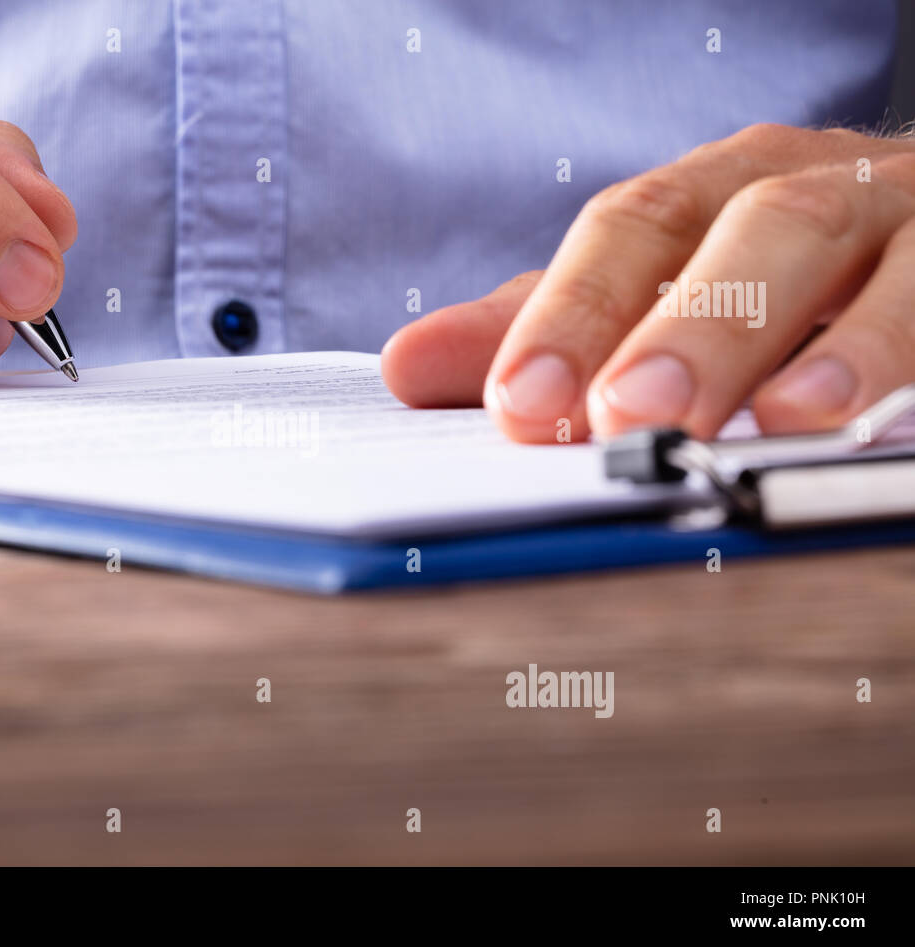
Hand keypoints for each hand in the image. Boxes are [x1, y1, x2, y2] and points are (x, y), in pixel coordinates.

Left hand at [382, 123, 914, 441]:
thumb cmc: (762, 278)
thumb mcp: (646, 293)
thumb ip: (540, 330)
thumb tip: (406, 367)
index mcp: (717, 192)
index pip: (634, 231)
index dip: (575, 312)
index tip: (518, 403)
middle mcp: (821, 194)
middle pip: (759, 234)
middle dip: (695, 325)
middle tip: (630, 414)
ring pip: (890, 271)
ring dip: (838, 349)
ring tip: (775, 421)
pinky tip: (882, 428)